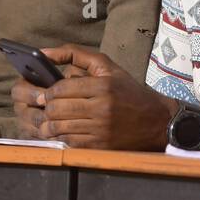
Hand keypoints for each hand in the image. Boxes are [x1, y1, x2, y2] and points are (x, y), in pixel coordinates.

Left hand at [10, 43, 175, 149]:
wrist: (156, 121)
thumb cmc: (127, 91)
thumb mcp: (107, 67)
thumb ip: (75, 54)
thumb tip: (43, 53)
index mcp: (102, 86)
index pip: (61, 89)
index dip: (48, 91)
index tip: (45, 93)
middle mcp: (101, 108)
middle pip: (56, 109)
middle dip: (46, 107)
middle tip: (45, 106)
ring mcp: (100, 130)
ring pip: (59, 127)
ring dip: (49, 124)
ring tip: (50, 119)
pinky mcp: (100, 146)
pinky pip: (69, 142)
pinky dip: (60, 137)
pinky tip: (62, 131)